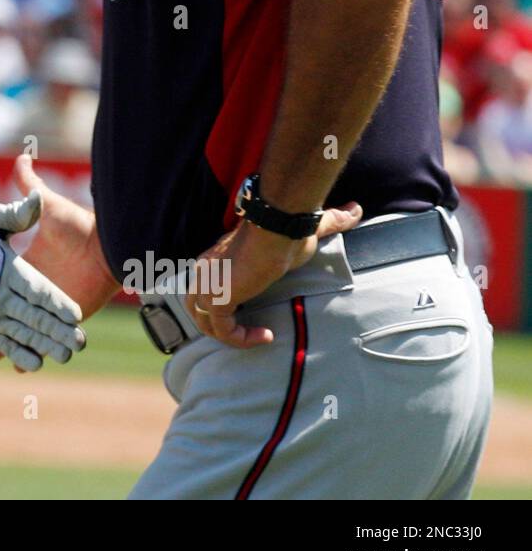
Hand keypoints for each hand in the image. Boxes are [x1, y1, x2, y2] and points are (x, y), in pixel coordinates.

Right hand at [0, 156, 118, 367]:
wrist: (110, 246)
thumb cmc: (79, 224)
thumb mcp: (46, 204)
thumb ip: (29, 185)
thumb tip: (22, 154)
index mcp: (26, 264)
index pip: (1, 283)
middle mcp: (35, 286)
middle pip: (8, 308)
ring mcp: (49, 305)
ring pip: (24, 328)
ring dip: (10, 341)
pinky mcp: (64, 319)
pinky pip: (44, 340)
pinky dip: (33, 354)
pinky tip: (21, 366)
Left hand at [0, 190, 85, 371]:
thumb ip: (13, 214)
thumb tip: (35, 197)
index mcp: (18, 271)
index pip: (42, 290)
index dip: (59, 303)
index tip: (76, 314)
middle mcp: (12, 294)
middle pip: (40, 315)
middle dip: (59, 330)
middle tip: (79, 345)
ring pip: (26, 331)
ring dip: (44, 344)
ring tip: (64, 357)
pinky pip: (5, 341)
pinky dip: (17, 353)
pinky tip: (32, 366)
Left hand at [185, 202, 362, 347]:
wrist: (278, 229)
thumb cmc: (287, 228)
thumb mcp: (306, 232)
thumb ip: (329, 222)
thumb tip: (356, 210)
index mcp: (216, 258)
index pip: (204, 286)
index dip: (220, 304)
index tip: (251, 313)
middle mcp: (206, 271)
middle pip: (194, 305)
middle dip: (215, 324)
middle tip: (245, 332)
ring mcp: (209, 284)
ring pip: (205, 321)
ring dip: (230, 336)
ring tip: (258, 337)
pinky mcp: (218, 298)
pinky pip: (222, 330)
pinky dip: (241, 339)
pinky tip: (266, 337)